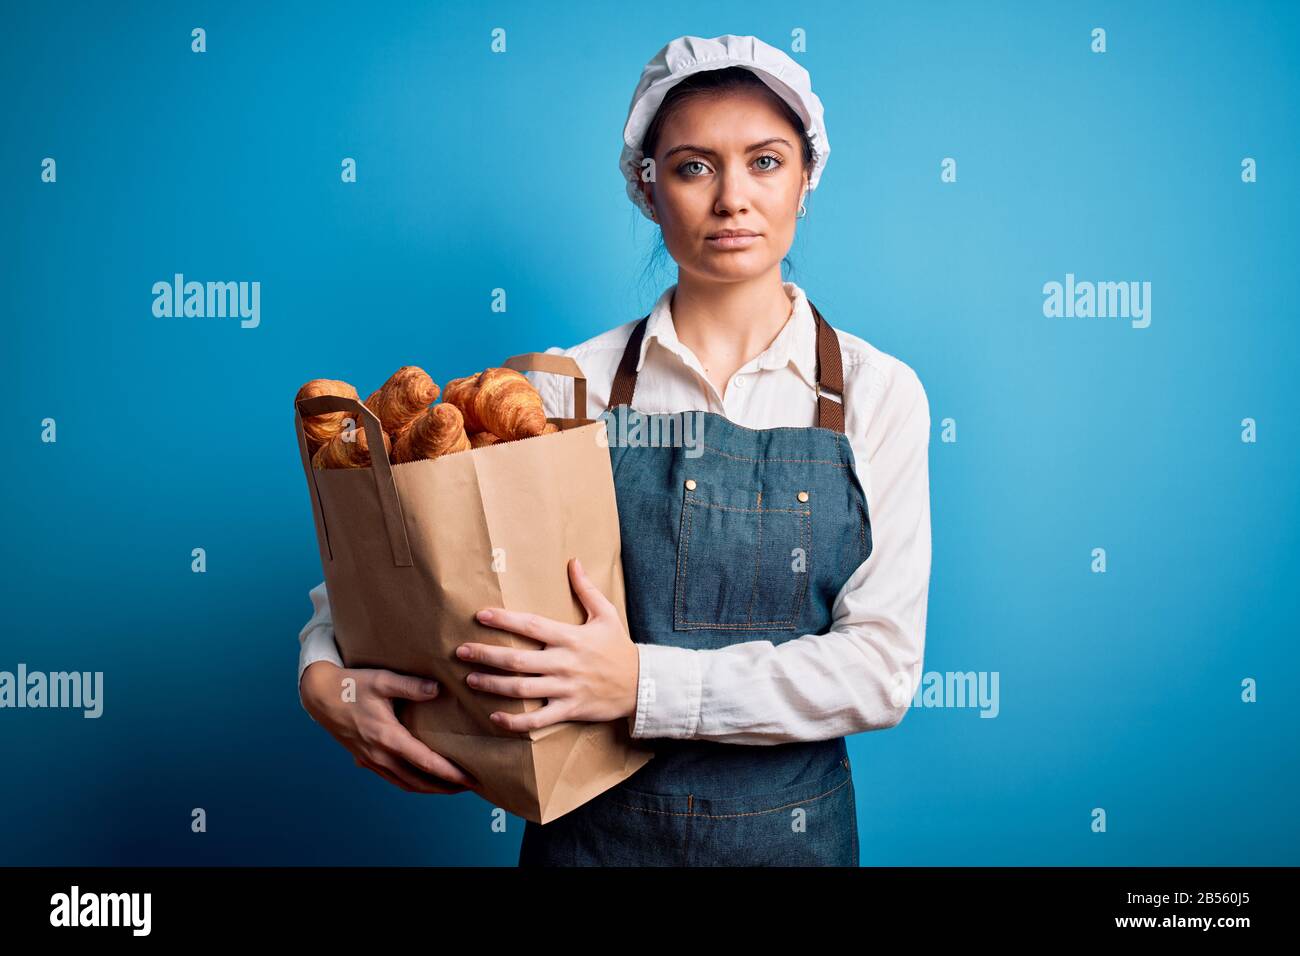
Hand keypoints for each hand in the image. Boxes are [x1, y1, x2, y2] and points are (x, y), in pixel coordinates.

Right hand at [300, 661, 479, 794]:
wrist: (319, 696)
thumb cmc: (352, 685)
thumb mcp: (382, 680)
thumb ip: (411, 686)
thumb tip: (437, 690)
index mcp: (387, 737)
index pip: (424, 762)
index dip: (449, 773)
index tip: (469, 778)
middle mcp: (379, 754)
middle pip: (417, 781)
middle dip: (445, 787)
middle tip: (469, 786)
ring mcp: (371, 760)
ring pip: (405, 784)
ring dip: (429, 789)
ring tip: (451, 787)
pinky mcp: (365, 759)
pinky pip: (393, 779)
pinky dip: (411, 784)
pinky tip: (423, 781)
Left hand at [458, 557, 638, 732]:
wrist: (643, 684)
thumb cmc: (619, 647)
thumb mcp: (607, 614)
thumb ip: (586, 589)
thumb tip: (573, 562)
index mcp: (570, 637)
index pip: (531, 625)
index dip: (504, 619)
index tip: (480, 615)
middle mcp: (564, 663)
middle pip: (517, 660)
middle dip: (486, 655)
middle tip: (461, 652)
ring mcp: (566, 688)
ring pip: (522, 689)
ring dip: (493, 685)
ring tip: (470, 680)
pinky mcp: (569, 709)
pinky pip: (538, 720)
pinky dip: (515, 722)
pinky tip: (495, 717)